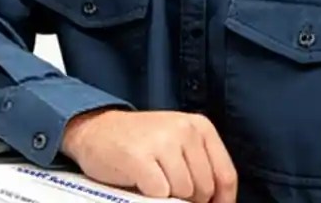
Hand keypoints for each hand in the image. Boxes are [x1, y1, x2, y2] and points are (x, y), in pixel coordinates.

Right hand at [60, 109, 237, 201]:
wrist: (94, 129)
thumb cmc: (138, 142)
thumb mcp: (177, 142)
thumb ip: (199, 165)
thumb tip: (218, 202)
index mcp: (199, 126)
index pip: (226, 176)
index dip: (221, 201)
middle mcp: (184, 130)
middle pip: (204, 188)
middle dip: (189, 198)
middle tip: (168, 188)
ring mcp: (162, 142)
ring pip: (183, 192)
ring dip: (167, 195)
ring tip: (152, 181)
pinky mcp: (140, 158)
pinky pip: (160, 194)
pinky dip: (150, 196)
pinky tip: (139, 181)